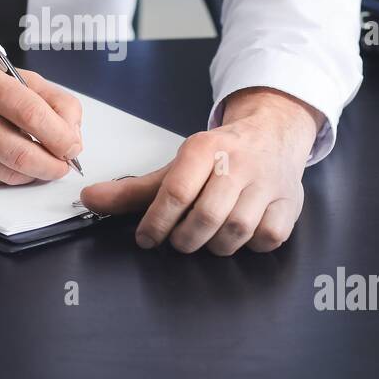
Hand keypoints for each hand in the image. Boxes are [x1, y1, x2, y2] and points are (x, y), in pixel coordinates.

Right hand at [0, 46, 82, 185]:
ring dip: (35, 172)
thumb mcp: (4, 72)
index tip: (73, 144)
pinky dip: (10, 175)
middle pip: (22, 153)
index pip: (31, 113)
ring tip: (41, 160)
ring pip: (11, 174)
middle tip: (64, 163)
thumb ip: (46, 96)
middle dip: (54, 165)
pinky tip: (7, 159)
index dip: (60, 135)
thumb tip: (72, 130)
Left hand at [80, 88, 320, 254]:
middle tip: (177, 240)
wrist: (271, 134)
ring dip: (215, 244)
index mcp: (205, 148)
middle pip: (206, 217)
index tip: (146, 238)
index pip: (175, 192)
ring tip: (206, 236)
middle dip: (184, 239)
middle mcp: (239, 162)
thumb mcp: (176, 167)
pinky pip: (267, 238)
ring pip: (237, 231)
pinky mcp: (290, 202)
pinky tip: (239, 233)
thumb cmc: (219, 156)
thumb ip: (132, 190)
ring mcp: (268, 183)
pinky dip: (250, 244)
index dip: (156, 223)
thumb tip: (89, 200)